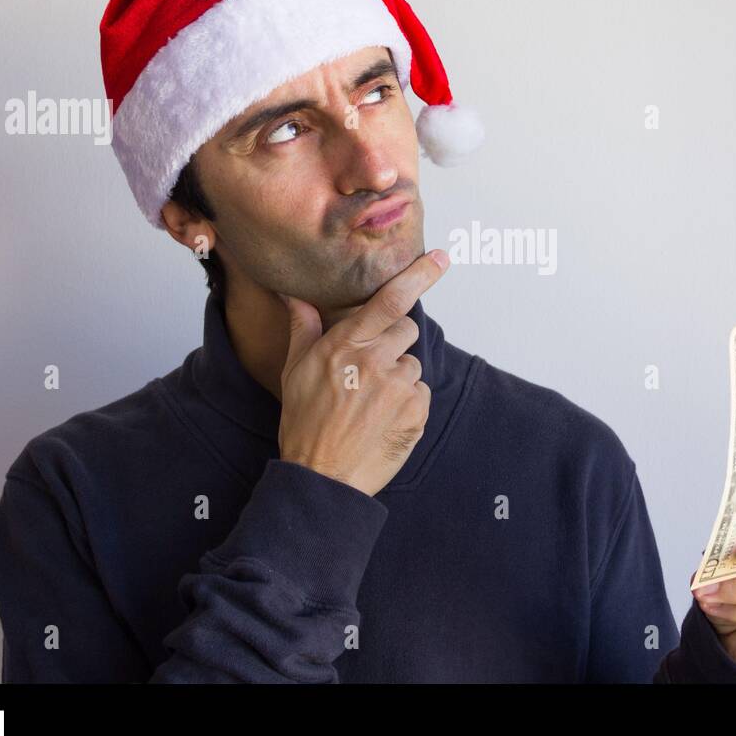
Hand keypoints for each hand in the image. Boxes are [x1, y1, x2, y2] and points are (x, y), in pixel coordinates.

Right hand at [275, 249, 449, 496]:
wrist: (323, 477)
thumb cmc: (304, 422)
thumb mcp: (295, 370)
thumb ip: (304, 328)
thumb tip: (294, 296)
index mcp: (346, 345)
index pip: (390, 300)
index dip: (420, 275)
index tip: (442, 258)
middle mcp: (376, 361)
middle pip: (407, 329)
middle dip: (393, 342)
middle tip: (368, 371)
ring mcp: (399, 388)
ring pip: (413, 364)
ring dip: (398, 378)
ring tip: (370, 403)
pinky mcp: (417, 413)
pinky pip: (421, 394)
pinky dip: (408, 404)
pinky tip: (383, 420)